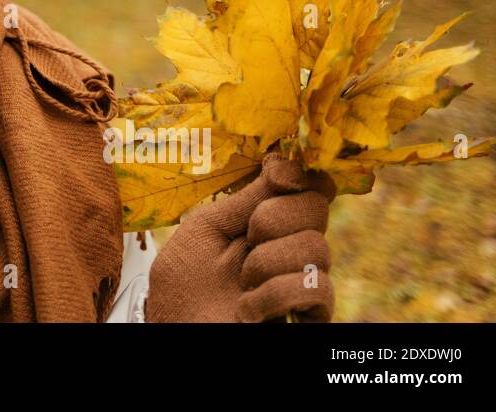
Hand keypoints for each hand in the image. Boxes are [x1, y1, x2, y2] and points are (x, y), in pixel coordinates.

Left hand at [144, 153, 336, 321]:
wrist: (178, 334)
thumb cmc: (183, 288)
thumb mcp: (205, 231)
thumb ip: (243, 200)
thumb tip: (281, 160)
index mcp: (267, 222)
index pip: (305, 186)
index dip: (298, 174)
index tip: (275, 175)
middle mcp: (290, 247)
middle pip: (316, 208)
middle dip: (274, 218)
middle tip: (246, 241)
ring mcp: (302, 281)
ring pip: (316, 247)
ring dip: (267, 262)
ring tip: (241, 284)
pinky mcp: (311, 316)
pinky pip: (317, 289)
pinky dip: (276, 295)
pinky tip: (249, 310)